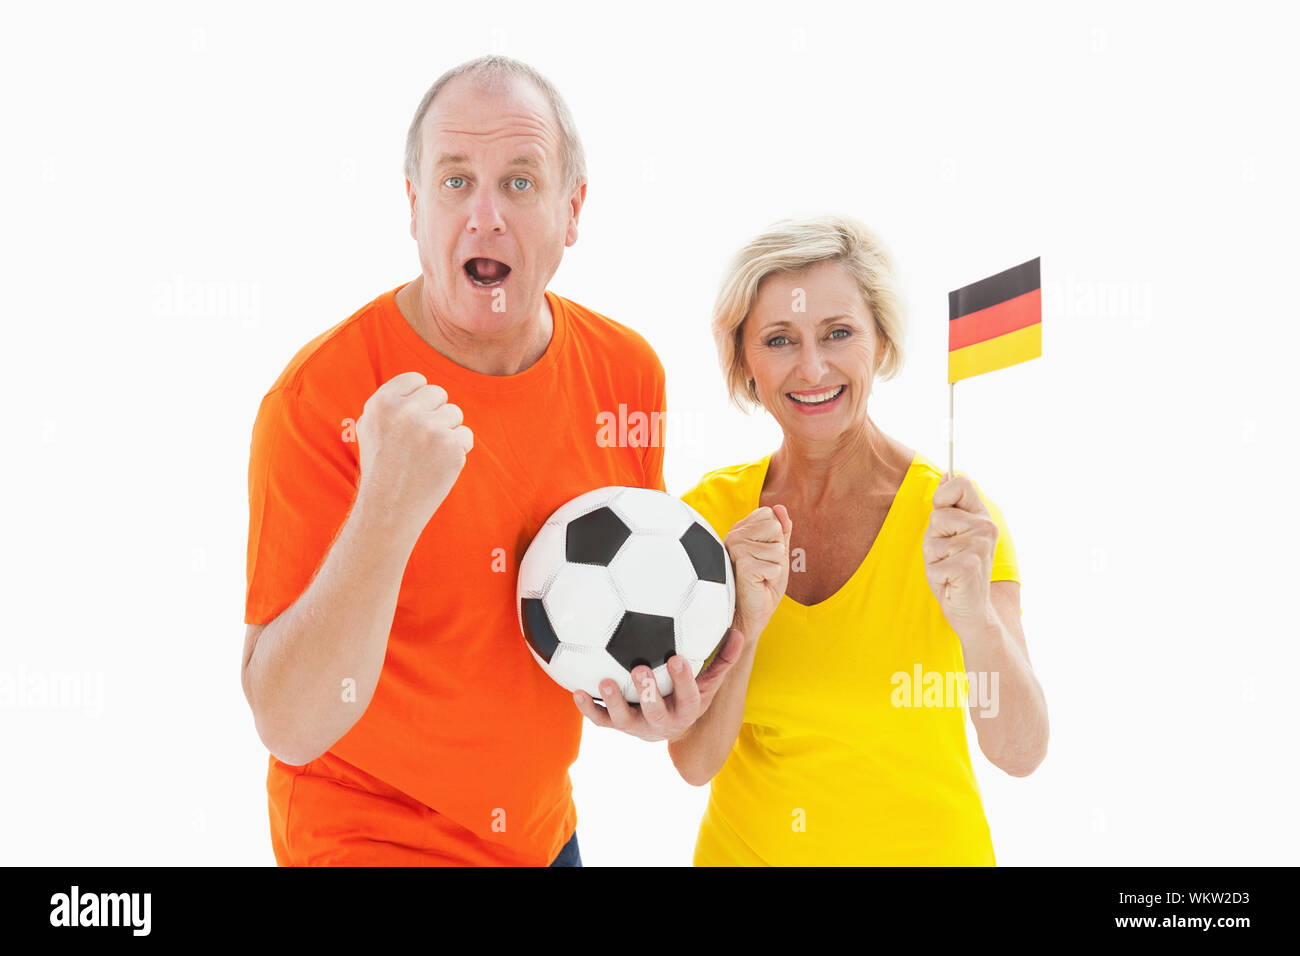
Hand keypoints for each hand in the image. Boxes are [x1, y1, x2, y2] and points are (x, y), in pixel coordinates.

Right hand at [355, 372, 473, 534]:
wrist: (389, 508)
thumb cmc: (382, 467)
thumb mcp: (370, 426)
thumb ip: (391, 401)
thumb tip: (420, 382)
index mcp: (382, 402)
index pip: (417, 380)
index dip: (419, 400)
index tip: (412, 420)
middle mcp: (405, 412)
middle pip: (439, 393)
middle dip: (435, 414)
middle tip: (420, 442)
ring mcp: (430, 429)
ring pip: (455, 413)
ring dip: (448, 432)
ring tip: (428, 455)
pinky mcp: (451, 446)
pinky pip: (466, 436)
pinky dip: (458, 451)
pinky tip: (439, 466)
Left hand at [572, 628, 746, 741]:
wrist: (672, 726)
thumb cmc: (690, 692)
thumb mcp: (709, 680)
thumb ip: (723, 658)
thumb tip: (739, 631)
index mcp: (687, 710)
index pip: (690, 698)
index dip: (684, 681)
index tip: (678, 657)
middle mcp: (662, 722)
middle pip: (656, 713)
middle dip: (648, 694)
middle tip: (640, 669)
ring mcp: (637, 726)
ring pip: (625, 721)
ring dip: (614, 702)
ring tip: (603, 682)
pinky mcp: (617, 725)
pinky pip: (601, 720)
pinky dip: (588, 708)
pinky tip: (576, 691)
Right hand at [724, 505, 792, 644]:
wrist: (749, 615)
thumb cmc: (761, 585)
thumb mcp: (776, 555)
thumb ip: (781, 531)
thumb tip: (781, 508)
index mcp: (740, 530)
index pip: (770, 516)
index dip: (776, 538)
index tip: (763, 556)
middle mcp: (734, 536)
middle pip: (774, 527)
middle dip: (777, 552)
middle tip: (762, 568)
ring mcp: (735, 548)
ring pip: (777, 547)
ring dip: (775, 566)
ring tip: (759, 577)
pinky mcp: (741, 564)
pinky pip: (775, 565)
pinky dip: (772, 578)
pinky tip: (757, 584)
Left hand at [922, 474, 997, 632]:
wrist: (972, 612)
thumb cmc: (955, 572)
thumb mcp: (949, 536)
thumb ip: (948, 508)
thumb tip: (945, 475)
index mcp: (981, 517)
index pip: (961, 483)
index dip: (943, 495)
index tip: (942, 511)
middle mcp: (985, 528)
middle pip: (938, 514)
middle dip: (933, 537)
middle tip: (947, 555)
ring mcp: (978, 546)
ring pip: (932, 540)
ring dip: (933, 558)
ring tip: (949, 569)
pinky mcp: (968, 566)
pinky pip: (933, 564)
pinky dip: (936, 577)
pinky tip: (951, 583)